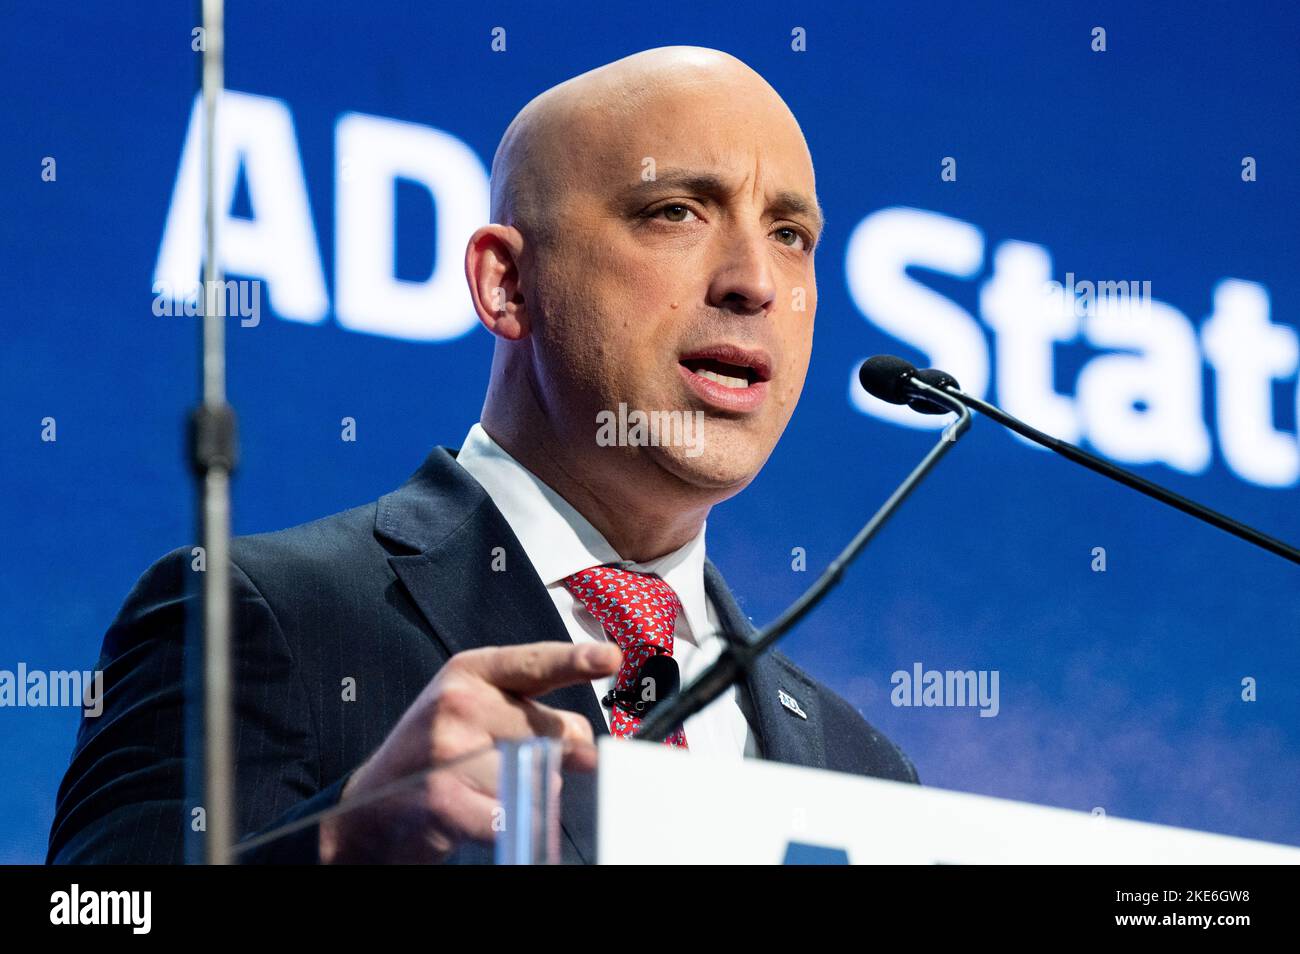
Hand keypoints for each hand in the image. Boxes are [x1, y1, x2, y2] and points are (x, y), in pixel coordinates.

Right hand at [319, 641, 620, 862]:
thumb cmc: (436, 754)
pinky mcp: (443, 797)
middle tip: (507, 764)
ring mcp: (447, 749)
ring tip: (482, 789)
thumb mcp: (479, 714)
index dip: (576, 661)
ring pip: (535, 777)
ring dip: (524, 793)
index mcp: (471, 671)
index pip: (535, 663)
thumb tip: (587, 746)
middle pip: (549, 732)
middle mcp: (458, 702)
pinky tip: (479, 813)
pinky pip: (512, 814)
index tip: (610, 658)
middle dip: (549, 757)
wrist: (369, 807)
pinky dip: (508, 822)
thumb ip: (534, 716)